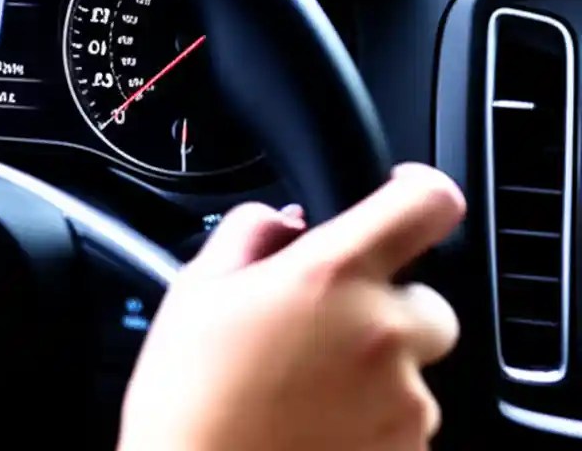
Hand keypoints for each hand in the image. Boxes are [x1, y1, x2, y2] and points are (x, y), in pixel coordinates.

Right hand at [119, 163, 464, 450]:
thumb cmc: (188, 397)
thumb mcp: (196, 291)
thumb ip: (248, 233)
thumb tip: (282, 221)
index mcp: (332, 276)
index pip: (428, 203)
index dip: (420, 190)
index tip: (404, 197)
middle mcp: (383, 333)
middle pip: (428, 302)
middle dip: (384, 310)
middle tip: (319, 333)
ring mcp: (406, 401)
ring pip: (415, 369)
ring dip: (375, 371)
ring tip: (301, 391)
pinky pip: (406, 422)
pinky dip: (371, 421)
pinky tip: (311, 425)